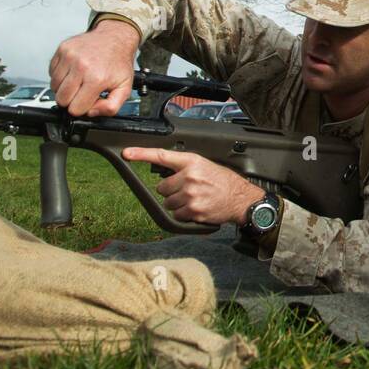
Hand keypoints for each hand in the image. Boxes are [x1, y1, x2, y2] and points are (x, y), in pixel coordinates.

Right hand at [49, 19, 140, 116]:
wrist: (115, 38)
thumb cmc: (118, 62)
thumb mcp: (124, 88)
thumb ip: (111, 107)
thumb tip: (91, 112)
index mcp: (96, 78)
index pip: (75, 109)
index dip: (82, 108)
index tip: (89, 100)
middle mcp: (81, 66)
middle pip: (61, 99)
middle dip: (72, 100)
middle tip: (83, 92)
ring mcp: (69, 56)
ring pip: (54, 87)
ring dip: (65, 88)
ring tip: (79, 81)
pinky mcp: (62, 49)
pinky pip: (51, 73)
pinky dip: (60, 76)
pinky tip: (73, 72)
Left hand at [122, 147, 264, 224]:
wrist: (240, 199)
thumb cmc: (224, 182)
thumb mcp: (205, 166)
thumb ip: (184, 167)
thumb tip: (164, 173)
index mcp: (192, 162)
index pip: (161, 155)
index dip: (141, 154)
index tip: (127, 153)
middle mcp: (190, 177)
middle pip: (161, 187)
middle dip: (171, 191)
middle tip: (187, 190)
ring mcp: (190, 195)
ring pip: (167, 202)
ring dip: (177, 203)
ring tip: (194, 199)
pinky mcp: (193, 211)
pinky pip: (176, 215)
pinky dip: (183, 214)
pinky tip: (196, 208)